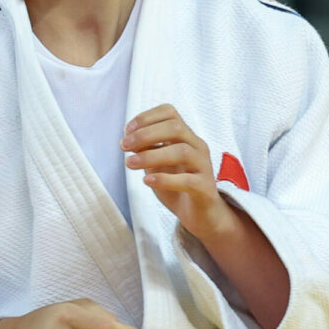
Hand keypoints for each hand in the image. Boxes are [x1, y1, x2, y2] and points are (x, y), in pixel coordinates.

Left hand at [122, 103, 231, 241]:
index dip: (147, 117)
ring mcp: (204, 167)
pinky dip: (165, 179)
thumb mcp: (156, 164)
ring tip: (129, 163)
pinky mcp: (205, 189)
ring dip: (151, 155)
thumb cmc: (176, 184)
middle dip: (145, 134)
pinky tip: (147, 181)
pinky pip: (188, 180)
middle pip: (176, 128)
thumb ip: (145, 150)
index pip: (170, 113)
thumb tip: (127, 140)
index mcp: (185, 137)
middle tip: (123, 146)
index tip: (127, 130)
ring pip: (183, 152)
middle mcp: (197, 147)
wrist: (199, 215)